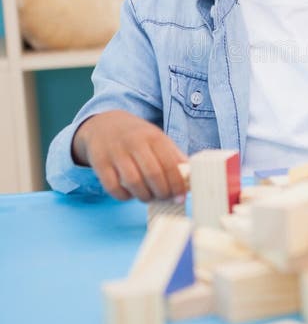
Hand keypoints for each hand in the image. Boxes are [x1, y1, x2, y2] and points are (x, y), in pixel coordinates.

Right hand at [72, 110, 187, 202]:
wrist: (104, 124)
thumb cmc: (137, 136)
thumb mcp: (157, 138)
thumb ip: (174, 156)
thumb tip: (190, 180)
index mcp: (154, 137)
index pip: (170, 164)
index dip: (177, 184)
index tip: (181, 197)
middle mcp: (135, 143)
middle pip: (153, 174)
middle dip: (162, 193)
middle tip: (165, 199)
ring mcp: (116, 153)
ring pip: (134, 182)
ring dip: (145, 196)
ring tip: (149, 197)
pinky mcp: (100, 163)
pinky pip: (113, 187)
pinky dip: (125, 196)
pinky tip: (130, 194)